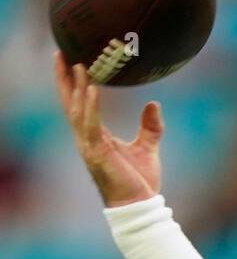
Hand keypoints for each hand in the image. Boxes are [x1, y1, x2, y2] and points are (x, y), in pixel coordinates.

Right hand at [53, 52, 162, 206]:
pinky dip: (91, 107)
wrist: (141, 207)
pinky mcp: (98, 154)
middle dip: (64, 79)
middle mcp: (87, 140)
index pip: (79, 105)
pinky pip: (91, 125)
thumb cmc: (140, 182)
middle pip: (70, 103)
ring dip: (78, 87)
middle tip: (61, 52)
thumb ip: (150, 126)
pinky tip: (92, 89)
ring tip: (79, 64)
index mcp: (96, 137)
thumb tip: (154, 104)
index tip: (70, 61)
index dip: (72, 84)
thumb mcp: (147, 148)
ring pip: (78, 111)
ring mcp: (90, 147)